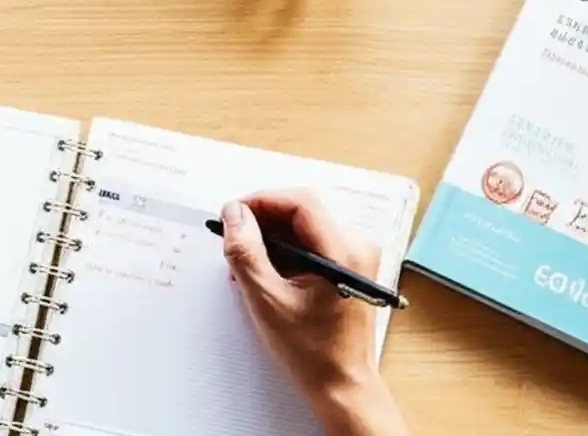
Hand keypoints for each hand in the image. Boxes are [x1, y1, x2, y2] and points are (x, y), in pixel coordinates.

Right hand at [220, 190, 406, 435]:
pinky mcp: (346, 268)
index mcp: (343, 252)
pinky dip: (282, 252)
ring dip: (269, 239)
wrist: (342, 387)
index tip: (232, 213)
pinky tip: (263, 273)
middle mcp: (356, 247)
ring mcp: (354, 257)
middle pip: (301, 212)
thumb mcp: (267, 300)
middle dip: (262, 222)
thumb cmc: (311, 352)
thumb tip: (234, 214)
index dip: (261, 201)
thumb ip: (246, 252)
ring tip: (244, 264)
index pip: (300, 202)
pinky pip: (309, 244)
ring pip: (302, 227)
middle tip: (232, 241)